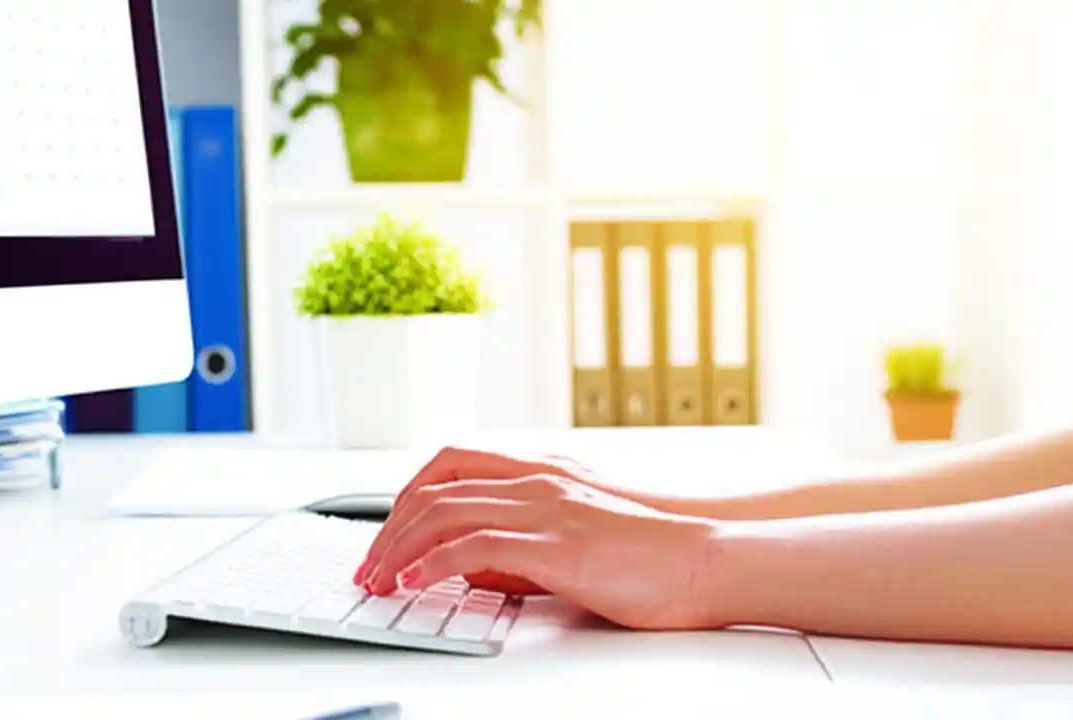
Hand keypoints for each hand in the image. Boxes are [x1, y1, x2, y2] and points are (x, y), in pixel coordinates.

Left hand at [357, 447, 627, 594]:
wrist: (704, 560)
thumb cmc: (646, 555)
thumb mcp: (570, 540)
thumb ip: (519, 545)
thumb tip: (469, 568)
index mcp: (540, 475)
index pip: (450, 466)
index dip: (408, 497)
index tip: (388, 534)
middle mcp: (535, 482)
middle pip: (434, 489)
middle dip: (389, 529)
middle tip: (368, 566)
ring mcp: (545, 508)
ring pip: (443, 511)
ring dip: (399, 548)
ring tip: (378, 580)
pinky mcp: (556, 544)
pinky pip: (473, 545)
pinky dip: (432, 564)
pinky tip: (415, 584)